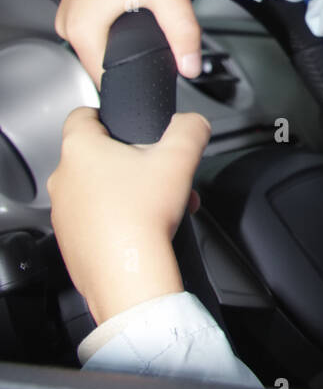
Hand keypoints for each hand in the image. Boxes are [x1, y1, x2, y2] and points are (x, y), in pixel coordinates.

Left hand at [47, 107, 211, 325]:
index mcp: (80, 149)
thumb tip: (192, 123)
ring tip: (158, 207)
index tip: (125, 126)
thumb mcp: (180, 158)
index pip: (81, 114)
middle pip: (98, 157)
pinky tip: (141, 230)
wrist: (129, 275)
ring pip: (97, 191)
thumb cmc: (143, 217)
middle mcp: (63, 179)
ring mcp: (63, 213)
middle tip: (159, 175)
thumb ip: (189, 129)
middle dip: (132, 163)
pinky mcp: (69, 241)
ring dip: (126, 193)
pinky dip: (115, 222)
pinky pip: (93, 222)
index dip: (106, 115)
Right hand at [54, 0, 211, 88]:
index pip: (103, 78)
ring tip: (142, 31)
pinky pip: (91, 31)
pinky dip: (110, 32)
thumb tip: (190, 69)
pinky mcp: (73, 1)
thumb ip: (182, 33)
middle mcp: (66, 22)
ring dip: (118, 48)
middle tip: (155, 47)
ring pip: (95, 48)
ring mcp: (67, 11)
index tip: (153, 76)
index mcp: (81, 27)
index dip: (131, 81)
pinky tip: (130, 21)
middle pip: (99, 64)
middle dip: (126, 63)